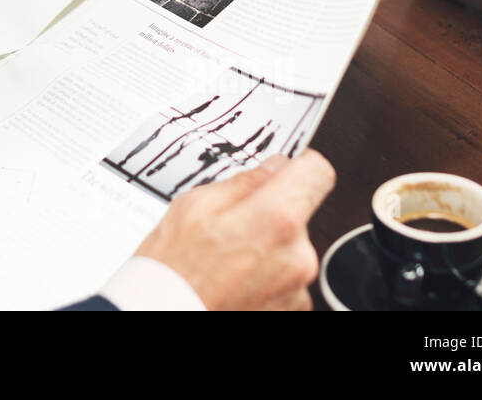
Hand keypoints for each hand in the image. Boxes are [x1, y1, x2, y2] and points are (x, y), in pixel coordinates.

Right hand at [133, 149, 335, 310]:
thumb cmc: (172, 272)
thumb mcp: (193, 206)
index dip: (299, 165)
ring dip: (267, 250)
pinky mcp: (292, 311)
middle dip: (269, 214)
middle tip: (228, 228)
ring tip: (225, 261)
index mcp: (276, 219)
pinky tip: (233, 282)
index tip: (285, 170)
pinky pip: (287, 281)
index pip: (317, 172)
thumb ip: (243, 182)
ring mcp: (297, 289)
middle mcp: (297, 256)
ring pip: (290, 249)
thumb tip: (272, 168)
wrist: (164, 316)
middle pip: (298, 215)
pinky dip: (265, 280)